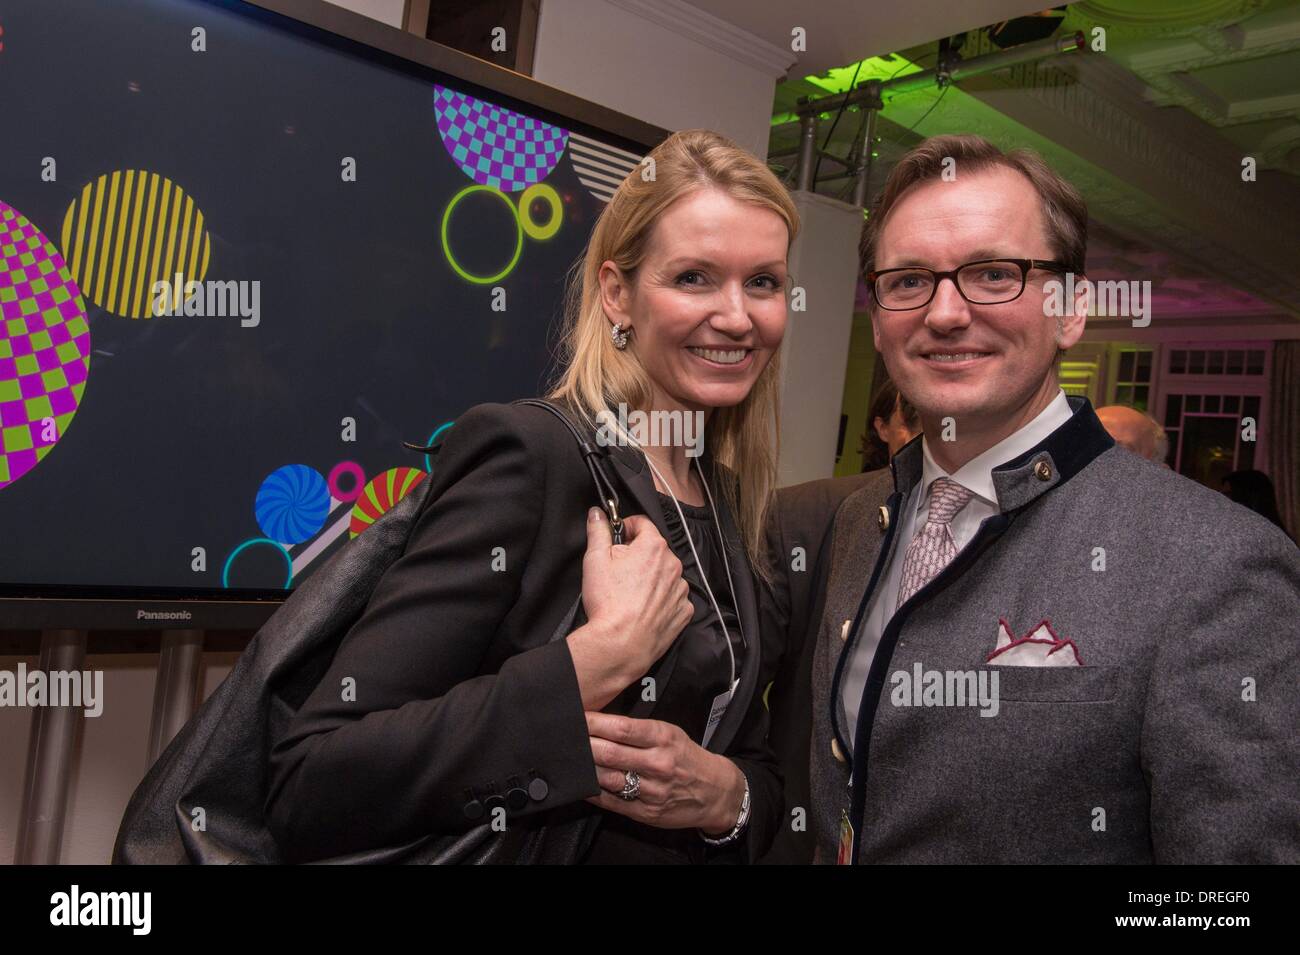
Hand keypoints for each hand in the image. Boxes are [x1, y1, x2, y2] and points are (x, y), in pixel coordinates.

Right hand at [567, 509, 692, 709]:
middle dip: (637, 555)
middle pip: (654, 550)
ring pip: (664, 574)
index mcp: (654, 546)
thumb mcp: (595, 559)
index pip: (642, 523)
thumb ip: (598, 531)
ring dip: (650, 578)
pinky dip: (661, 599)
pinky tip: (643, 608)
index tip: (616, 539)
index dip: (626, 528)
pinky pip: (673, 597)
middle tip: (618, 572)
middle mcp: (673, 564)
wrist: (620, 644)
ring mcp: (680, 589)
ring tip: (630, 594)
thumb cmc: (608, 602)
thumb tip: (598, 514)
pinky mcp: (683, 611)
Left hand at [582, 712, 747, 833]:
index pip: (621, 728)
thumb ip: (639, 730)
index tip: (576, 718)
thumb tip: (602, 724)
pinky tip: (582, 783)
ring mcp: (652, 790)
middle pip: (610, 753)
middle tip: (564, 738)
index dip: (594, 723)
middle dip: (583, 745)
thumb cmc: (687, 757)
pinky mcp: (647, 812)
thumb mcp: (670, 734)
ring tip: (569, 759)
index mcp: (662, 738)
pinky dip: (593, 791)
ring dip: (585, 768)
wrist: (715, 791)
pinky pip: (612, 801)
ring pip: (608, 778)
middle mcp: (657, 763)